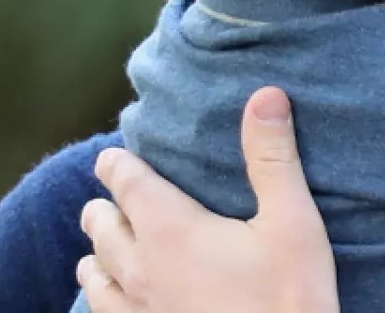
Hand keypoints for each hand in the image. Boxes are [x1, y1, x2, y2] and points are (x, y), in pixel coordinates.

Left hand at [77, 87, 338, 312]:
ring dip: (99, 252)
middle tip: (118, 196)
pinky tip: (120, 298)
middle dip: (105, 205)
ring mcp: (135, 312)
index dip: (116, 164)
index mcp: (170, 230)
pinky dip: (103, 296)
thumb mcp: (292, 221)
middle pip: (99, 225)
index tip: (114, 156)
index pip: (125, 182)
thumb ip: (273, 157)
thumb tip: (266, 94)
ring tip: (110, 245)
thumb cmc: (289, 298)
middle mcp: (139, 270)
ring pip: (92, 274)